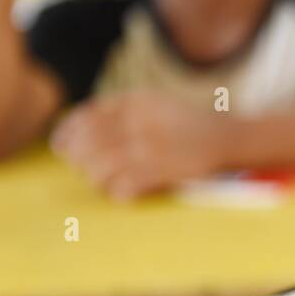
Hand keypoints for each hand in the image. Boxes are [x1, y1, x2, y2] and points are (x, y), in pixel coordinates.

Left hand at [50, 92, 225, 199]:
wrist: (233, 138)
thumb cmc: (190, 124)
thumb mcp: (157, 103)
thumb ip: (123, 110)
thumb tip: (78, 127)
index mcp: (138, 102)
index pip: (88, 116)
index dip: (69, 133)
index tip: (62, 146)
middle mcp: (141, 122)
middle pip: (90, 144)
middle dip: (79, 158)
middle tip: (81, 166)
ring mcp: (152, 147)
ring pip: (101, 168)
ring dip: (97, 178)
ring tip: (103, 181)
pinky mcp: (165, 171)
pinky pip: (125, 187)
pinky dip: (119, 192)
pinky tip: (122, 193)